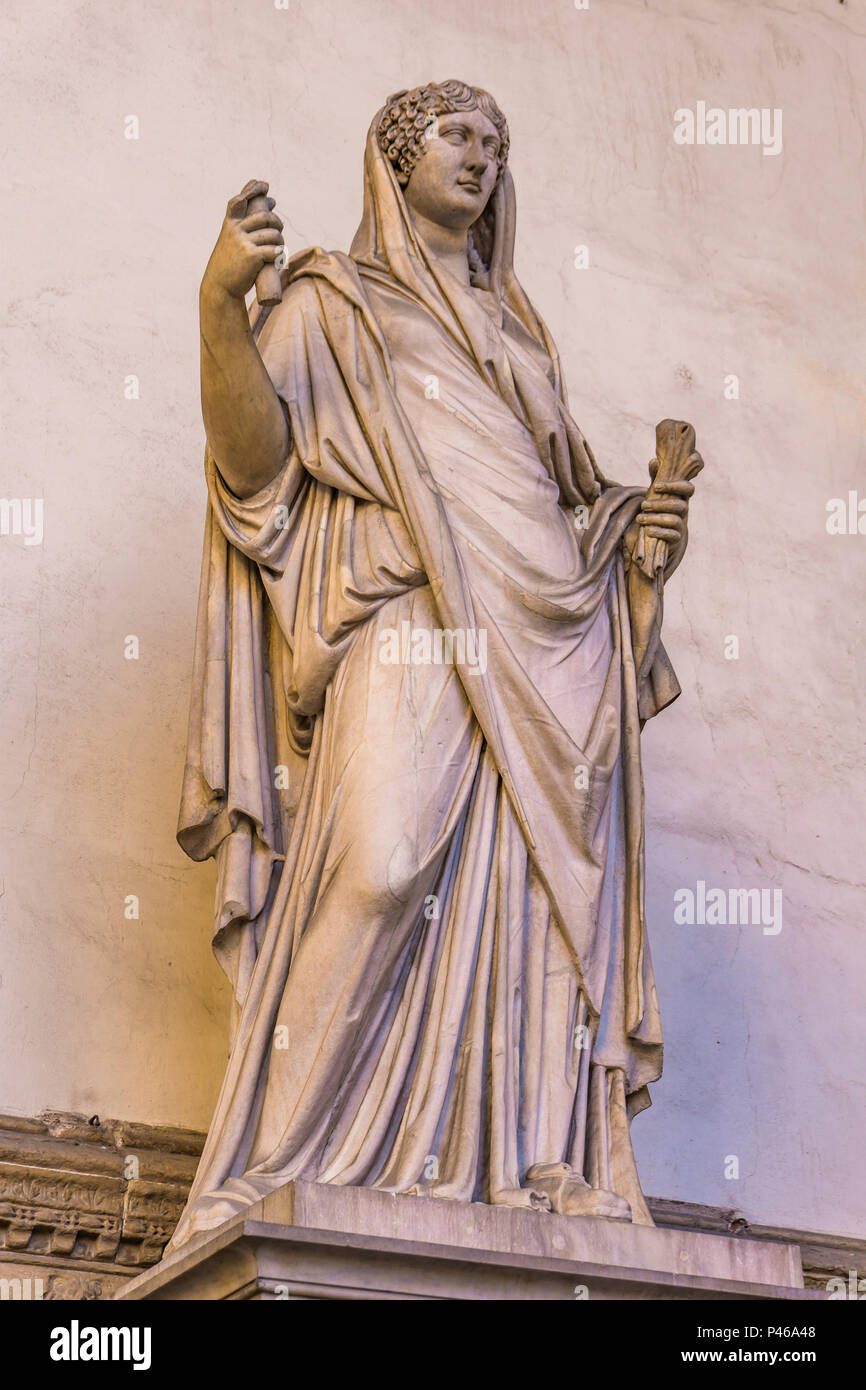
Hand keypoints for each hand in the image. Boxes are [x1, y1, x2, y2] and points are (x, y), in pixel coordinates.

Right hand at [201, 179, 284, 302]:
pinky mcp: (252, 256)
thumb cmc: (230, 262)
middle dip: (277, 223)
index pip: (241, 201)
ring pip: (273, 235)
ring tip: (278, 248)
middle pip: (266, 218)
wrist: (221, 286)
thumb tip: (271, 200)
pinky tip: (278, 259)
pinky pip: (274, 250)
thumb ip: (248, 221)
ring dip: (280, 242)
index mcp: (230, 223)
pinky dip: (279, 255)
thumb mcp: (233, 239)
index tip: (264, 185)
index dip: (252, 189)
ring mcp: (243, 242)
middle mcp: (235, 230)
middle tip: (279, 229)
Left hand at [634, 478, 693, 551]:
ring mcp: (681, 525)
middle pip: (679, 506)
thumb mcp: (657, 494)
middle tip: (643, 505)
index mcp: (681, 497)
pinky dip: (659, 532)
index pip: (687, 488)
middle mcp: (684, 511)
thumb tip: (654, 461)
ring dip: (655, 519)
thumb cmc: (659, 509)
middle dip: (660, 505)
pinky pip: (672, 536)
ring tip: (640, 518)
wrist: (661, 535)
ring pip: (674, 520)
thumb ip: (657, 478)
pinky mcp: (676, 539)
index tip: (656, 486)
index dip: (674, 486)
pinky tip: (647, 530)